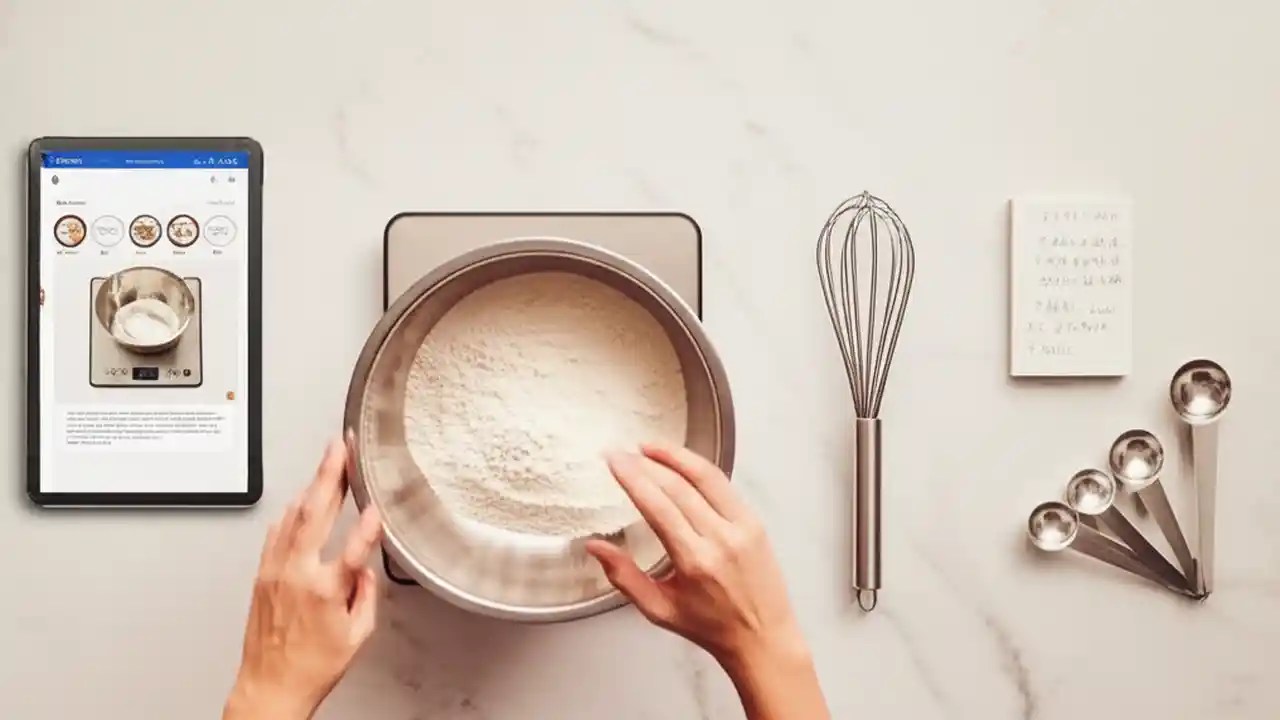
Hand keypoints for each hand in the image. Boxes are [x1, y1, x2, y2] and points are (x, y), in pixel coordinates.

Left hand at [223, 437, 383, 719]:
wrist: (269, 687)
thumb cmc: (312, 668)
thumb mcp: (358, 635)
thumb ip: (367, 594)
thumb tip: (366, 567)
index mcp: (325, 590)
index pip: (354, 545)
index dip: (369, 521)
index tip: (378, 503)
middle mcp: (296, 575)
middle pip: (315, 512)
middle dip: (330, 473)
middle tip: (341, 448)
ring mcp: (274, 571)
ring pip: (293, 516)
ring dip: (311, 486)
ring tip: (326, 464)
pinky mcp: (262, 574)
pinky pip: (277, 532)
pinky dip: (292, 511)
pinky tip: (300, 501)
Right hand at [586, 444, 828, 719]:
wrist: (763, 637)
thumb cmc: (711, 626)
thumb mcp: (658, 609)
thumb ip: (623, 576)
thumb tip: (595, 547)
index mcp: (695, 561)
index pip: (659, 507)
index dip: (633, 479)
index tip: (614, 461)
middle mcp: (721, 539)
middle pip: (679, 486)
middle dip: (646, 464)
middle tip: (623, 452)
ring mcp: (742, 527)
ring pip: (706, 476)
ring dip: (675, 455)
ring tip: (649, 447)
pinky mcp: (754, 522)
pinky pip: (723, 485)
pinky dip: (699, 468)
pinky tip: (680, 463)